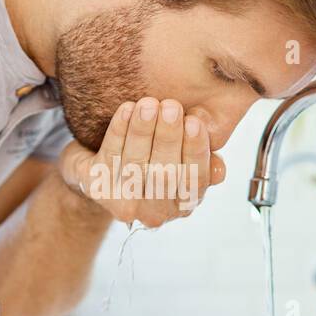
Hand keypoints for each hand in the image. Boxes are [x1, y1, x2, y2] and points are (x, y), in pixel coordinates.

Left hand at [58, 98, 225, 227]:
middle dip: (168, 138)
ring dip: (142, 132)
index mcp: (182, 203)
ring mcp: (123, 203)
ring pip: (135, 166)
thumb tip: (218, 169)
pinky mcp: (97, 189)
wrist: (100, 163)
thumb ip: (201, 159)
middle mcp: (154, 212)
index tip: (195, 122)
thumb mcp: (180, 157)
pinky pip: (109, 157)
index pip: (194, 181)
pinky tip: (126, 110)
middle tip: (170, 106)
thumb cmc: (150, 156)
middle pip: (164, 175)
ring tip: (148, 104)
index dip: (195, 152)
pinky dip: (118, 132)